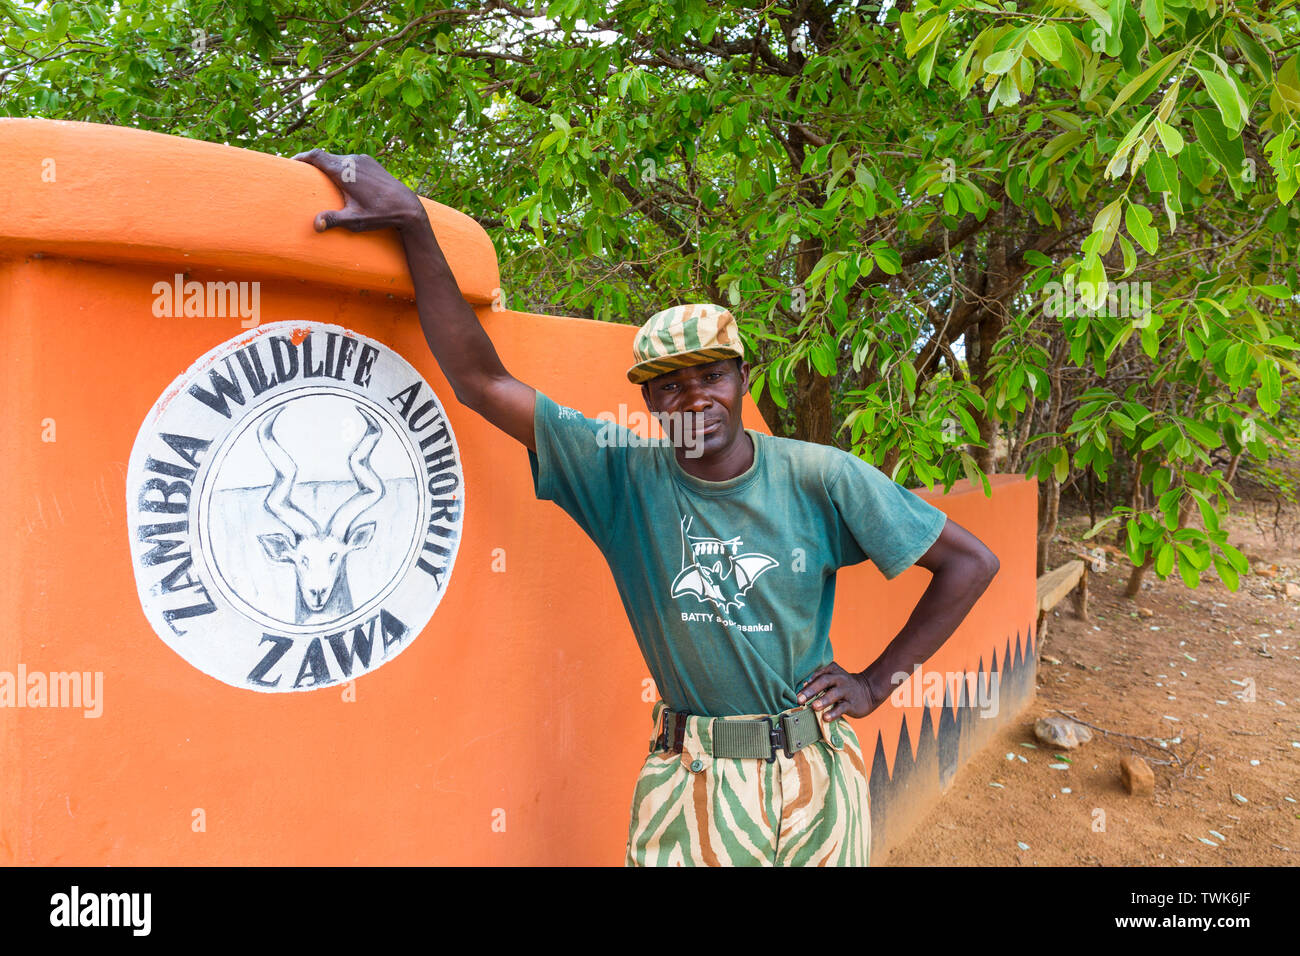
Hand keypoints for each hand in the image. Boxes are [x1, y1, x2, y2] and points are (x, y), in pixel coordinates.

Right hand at [292, 148, 426, 233]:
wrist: (407, 207)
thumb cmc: (380, 215)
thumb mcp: (356, 220)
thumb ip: (334, 220)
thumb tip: (315, 225)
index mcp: (344, 171)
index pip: (316, 156)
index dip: (301, 157)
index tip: (290, 163)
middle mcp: (352, 160)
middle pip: (325, 156)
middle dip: (312, 163)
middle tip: (301, 173)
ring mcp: (363, 159)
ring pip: (337, 157)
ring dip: (327, 164)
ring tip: (318, 176)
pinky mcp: (371, 162)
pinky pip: (349, 160)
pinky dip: (340, 165)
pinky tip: (339, 177)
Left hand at [797, 662, 876, 719]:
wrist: (867, 691)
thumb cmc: (841, 686)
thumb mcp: (832, 678)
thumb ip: (817, 682)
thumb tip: (799, 691)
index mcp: (831, 670)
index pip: (817, 673)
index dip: (806, 680)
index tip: (794, 690)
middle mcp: (839, 678)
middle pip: (824, 681)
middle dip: (810, 690)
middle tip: (799, 699)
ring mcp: (846, 690)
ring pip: (834, 694)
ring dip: (823, 700)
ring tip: (813, 707)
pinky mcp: (852, 703)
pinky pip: (842, 708)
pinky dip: (833, 713)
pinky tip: (825, 718)